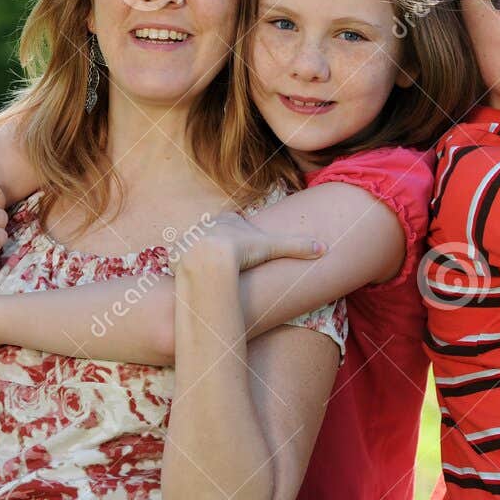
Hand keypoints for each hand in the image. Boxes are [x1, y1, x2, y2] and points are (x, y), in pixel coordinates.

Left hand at [175, 211, 325, 274]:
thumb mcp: (272, 247)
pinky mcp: (174, 255)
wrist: (207, 261)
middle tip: (229, 262)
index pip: (235, 224)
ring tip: (211, 274)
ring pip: (197, 247)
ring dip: (202, 258)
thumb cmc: (240, 251)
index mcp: (227, 220)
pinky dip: (186, 270)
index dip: (241, 236)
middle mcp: (206, 225)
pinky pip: (180, 261)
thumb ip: (297, 246)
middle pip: (215, 234)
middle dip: (220, 245)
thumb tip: (325, 248)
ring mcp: (188, 238)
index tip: (245, 247)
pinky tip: (194, 280)